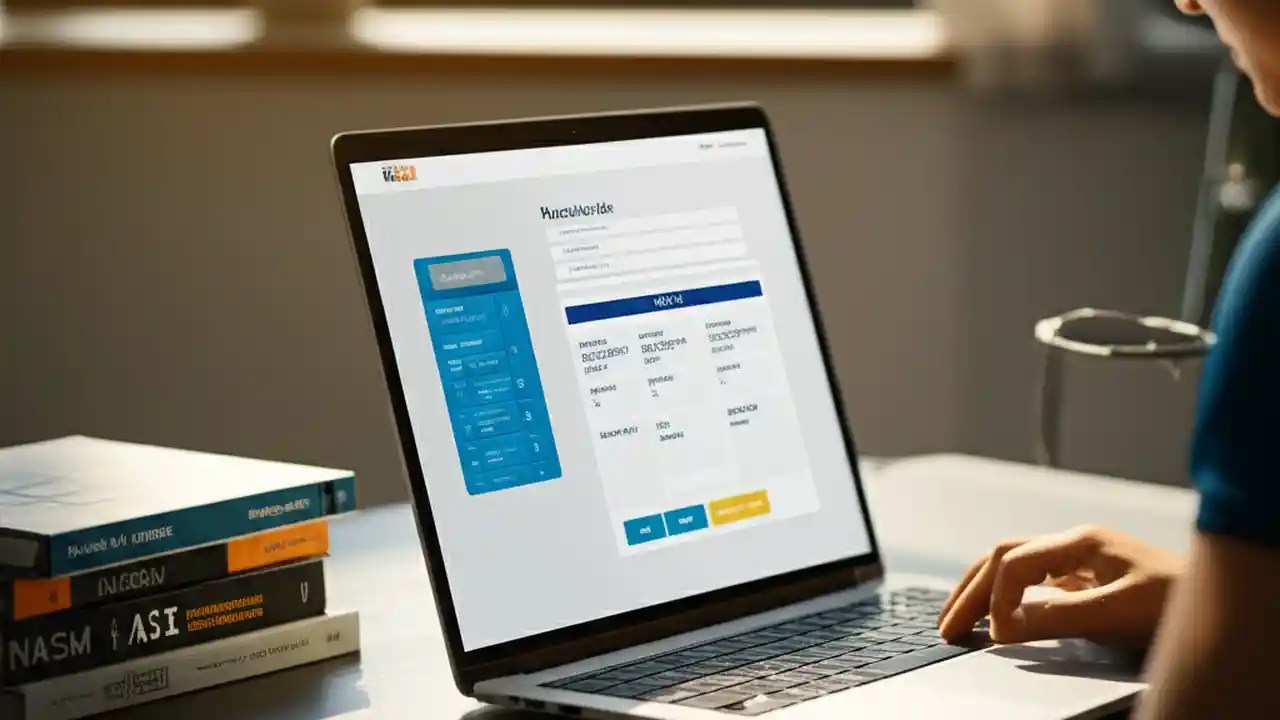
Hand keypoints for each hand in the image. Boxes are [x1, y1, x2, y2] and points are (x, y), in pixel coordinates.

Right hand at [937, 525, 1185, 647]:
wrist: (1216, 599)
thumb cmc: (1178, 602)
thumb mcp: (1119, 611)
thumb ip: (1060, 615)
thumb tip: (1007, 626)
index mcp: (1081, 541)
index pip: (1014, 561)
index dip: (997, 598)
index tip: (996, 634)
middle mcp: (1074, 544)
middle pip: (1001, 556)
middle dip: (970, 591)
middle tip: (946, 627)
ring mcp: (1078, 560)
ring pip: (1011, 566)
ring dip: (980, 591)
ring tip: (957, 620)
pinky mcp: (1084, 580)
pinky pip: (1030, 582)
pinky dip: (1004, 598)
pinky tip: (997, 617)